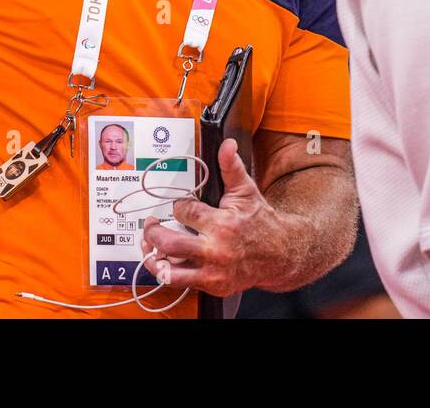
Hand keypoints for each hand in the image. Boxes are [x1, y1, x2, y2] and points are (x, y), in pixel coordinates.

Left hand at [141, 138, 295, 296]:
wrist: (280, 254)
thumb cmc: (260, 221)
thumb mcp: (246, 191)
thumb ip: (232, 167)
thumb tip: (227, 145)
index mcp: (222, 224)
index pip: (184, 211)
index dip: (177, 206)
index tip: (179, 205)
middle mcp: (216, 250)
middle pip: (169, 243)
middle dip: (153, 232)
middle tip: (151, 224)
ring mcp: (213, 272)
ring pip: (170, 270)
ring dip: (154, 258)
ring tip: (149, 246)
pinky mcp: (213, 285)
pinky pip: (181, 283)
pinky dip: (168, 273)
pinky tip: (164, 262)